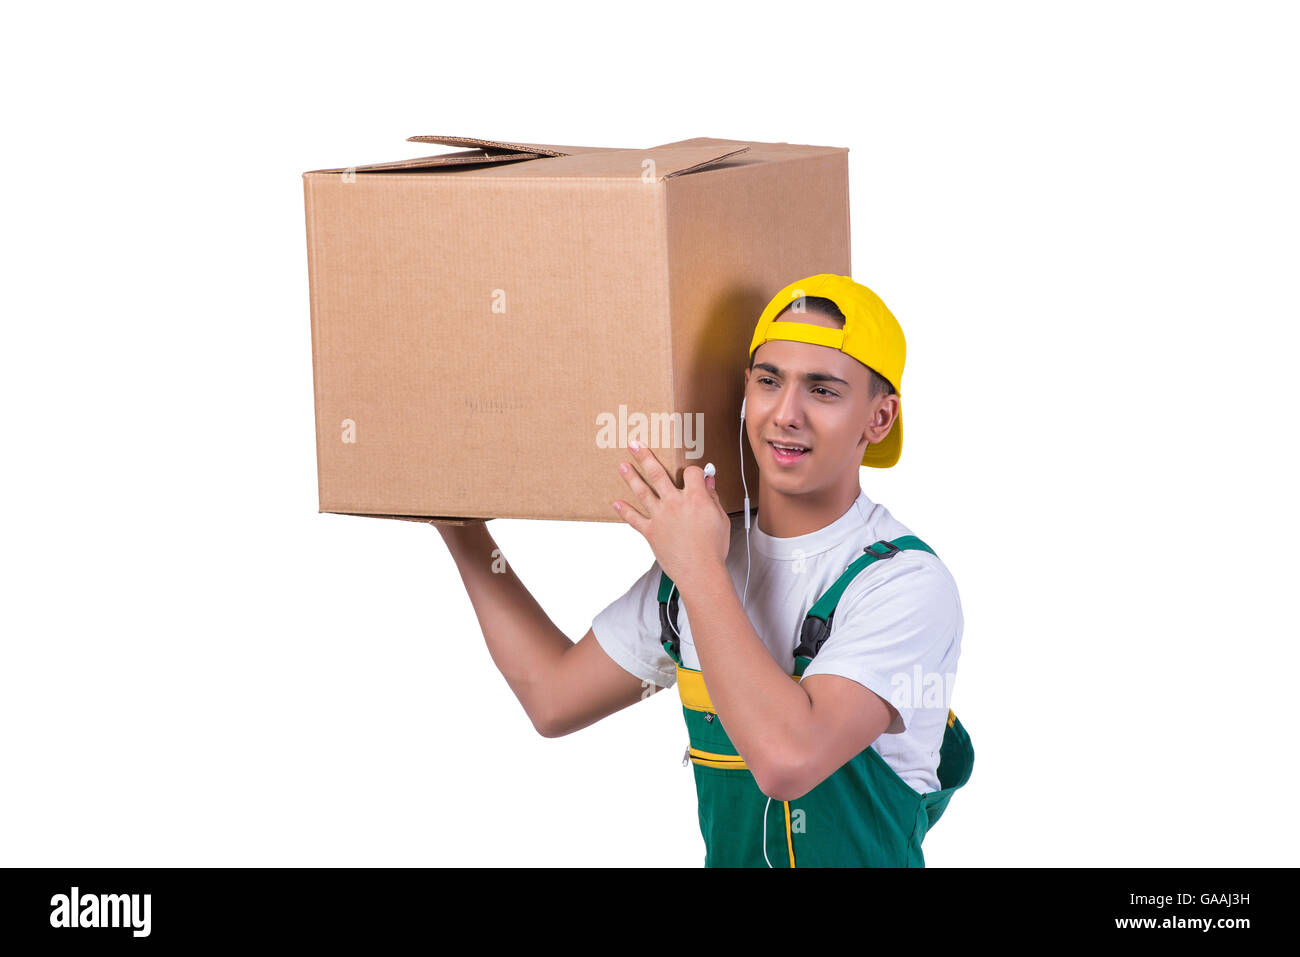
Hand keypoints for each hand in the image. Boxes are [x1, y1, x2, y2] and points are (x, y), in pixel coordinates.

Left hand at [613, 440, 730, 583]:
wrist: (700, 571)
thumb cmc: (713, 549)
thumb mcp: (721, 519)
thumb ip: (713, 498)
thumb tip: (709, 482)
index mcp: (696, 498)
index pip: (692, 473)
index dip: (694, 471)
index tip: (695, 474)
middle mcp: (675, 503)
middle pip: (658, 474)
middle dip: (645, 457)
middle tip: (634, 444)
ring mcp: (660, 516)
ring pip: (642, 491)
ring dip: (631, 477)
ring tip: (623, 466)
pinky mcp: (650, 531)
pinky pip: (634, 519)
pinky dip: (624, 511)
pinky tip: (616, 503)